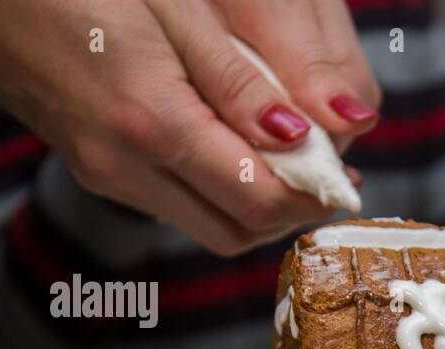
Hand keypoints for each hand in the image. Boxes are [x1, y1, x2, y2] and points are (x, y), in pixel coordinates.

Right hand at [0, 0, 379, 254]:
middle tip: (328, 176)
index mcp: (151, 124)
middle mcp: (127, 167)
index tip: (345, 173)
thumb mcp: (170, 9)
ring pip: (209, 227)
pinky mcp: (99, 172)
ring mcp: (109, 177)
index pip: (258, 198)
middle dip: (291, 212)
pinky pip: (178, 204)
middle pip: (238, 231)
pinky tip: (239, 153)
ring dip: (258, 208)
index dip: (312, 194)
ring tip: (292, 165)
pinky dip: (221, 192)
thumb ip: (238, 79)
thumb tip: (304, 135)